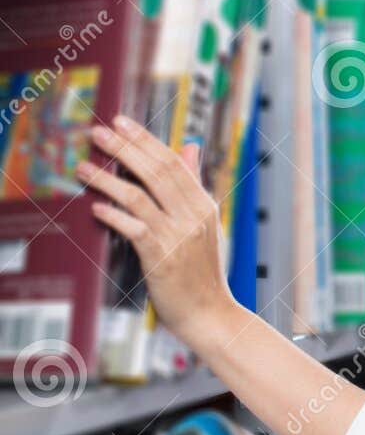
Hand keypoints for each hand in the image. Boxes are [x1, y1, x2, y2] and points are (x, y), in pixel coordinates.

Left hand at [78, 116, 239, 345]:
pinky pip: (132, 227)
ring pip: (138, 196)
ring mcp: (178, 236)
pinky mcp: (161, 256)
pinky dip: (113, 214)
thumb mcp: (205, 223)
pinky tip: (96, 207)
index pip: (173, 162)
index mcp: (204, 205)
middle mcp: (193, 216)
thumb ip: (193, 185)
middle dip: (124, 148)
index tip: (122, 122)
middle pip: (155, 172)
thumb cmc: (202, 271)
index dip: (145, 140)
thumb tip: (190, 147)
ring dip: (107, 179)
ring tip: (83, 167)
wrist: (211, 313)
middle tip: (98, 132)